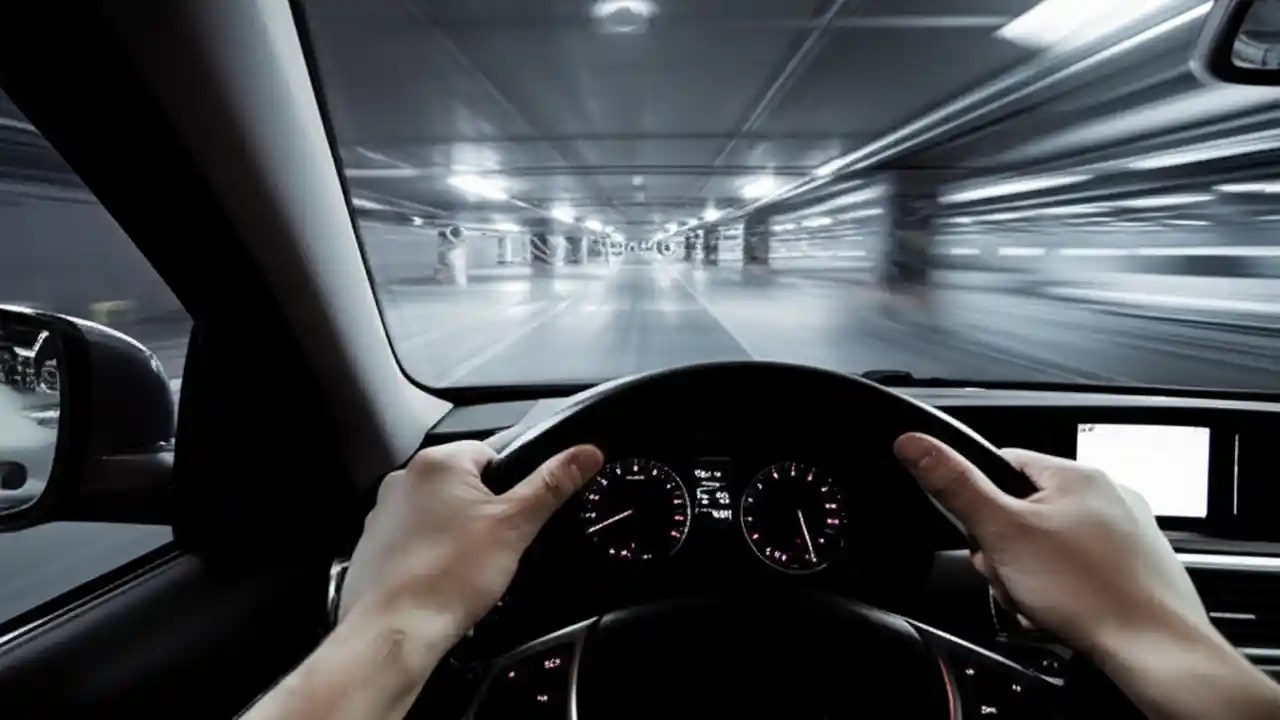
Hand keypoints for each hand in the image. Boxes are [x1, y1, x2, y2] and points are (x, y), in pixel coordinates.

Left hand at [339, 441, 603, 649]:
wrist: (395, 630)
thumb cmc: (453, 574)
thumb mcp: (514, 527)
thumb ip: (551, 485)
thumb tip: (587, 452)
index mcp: (438, 462)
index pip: (490, 453)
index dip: (511, 486)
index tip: (514, 518)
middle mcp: (403, 477)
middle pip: (462, 483)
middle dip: (482, 511)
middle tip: (496, 546)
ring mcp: (381, 512)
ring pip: (436, 512)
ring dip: (454, 531)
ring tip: (466, 568)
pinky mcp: (369, 545)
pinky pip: (411, 539)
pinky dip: (428, 553)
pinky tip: (439, 579)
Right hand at [892, 433, 1207, 655]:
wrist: (1153, 647)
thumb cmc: (1087, 589)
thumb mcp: (1002, 533)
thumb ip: (956, 486)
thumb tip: (915, 444)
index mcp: (1075, 475)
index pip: (1004, 464)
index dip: (980, 502)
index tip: (980, 534)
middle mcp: (1108, 495)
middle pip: (1025, 511)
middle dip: (1005, 549)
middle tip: (1010, 575)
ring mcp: (1126, 532)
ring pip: (1050, 545)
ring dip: (1030, 574)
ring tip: (1037, 599)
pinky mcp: (1136, 567)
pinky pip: (1079, 570)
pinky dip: (1062, 590)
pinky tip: (1061, 610)